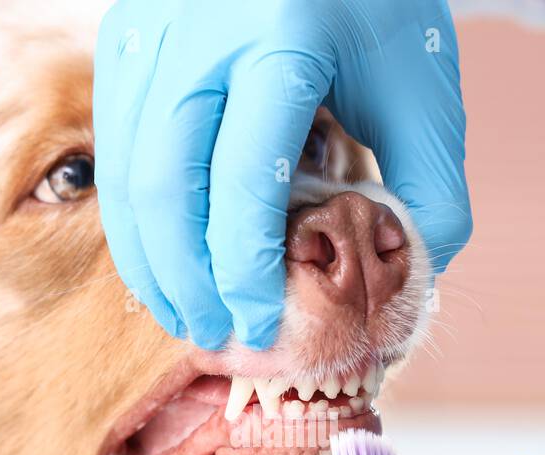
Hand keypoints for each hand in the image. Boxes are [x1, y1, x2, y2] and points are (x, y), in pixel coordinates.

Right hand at [94, 0, 471, 348]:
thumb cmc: (378, 6)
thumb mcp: (423, 87)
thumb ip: (431, 188)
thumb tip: (404, 282)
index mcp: (282, 36)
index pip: (243, 179)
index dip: (244, 270)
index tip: (260, 325)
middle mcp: (198, 29)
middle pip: (163, 185)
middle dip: (184, 280)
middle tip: (215, 333)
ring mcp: (149, 29)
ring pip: (123, 172)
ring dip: (148, 259)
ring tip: (184, 312)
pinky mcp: (125, 36)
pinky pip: (114, 146)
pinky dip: (135, 216)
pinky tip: (167, 258)